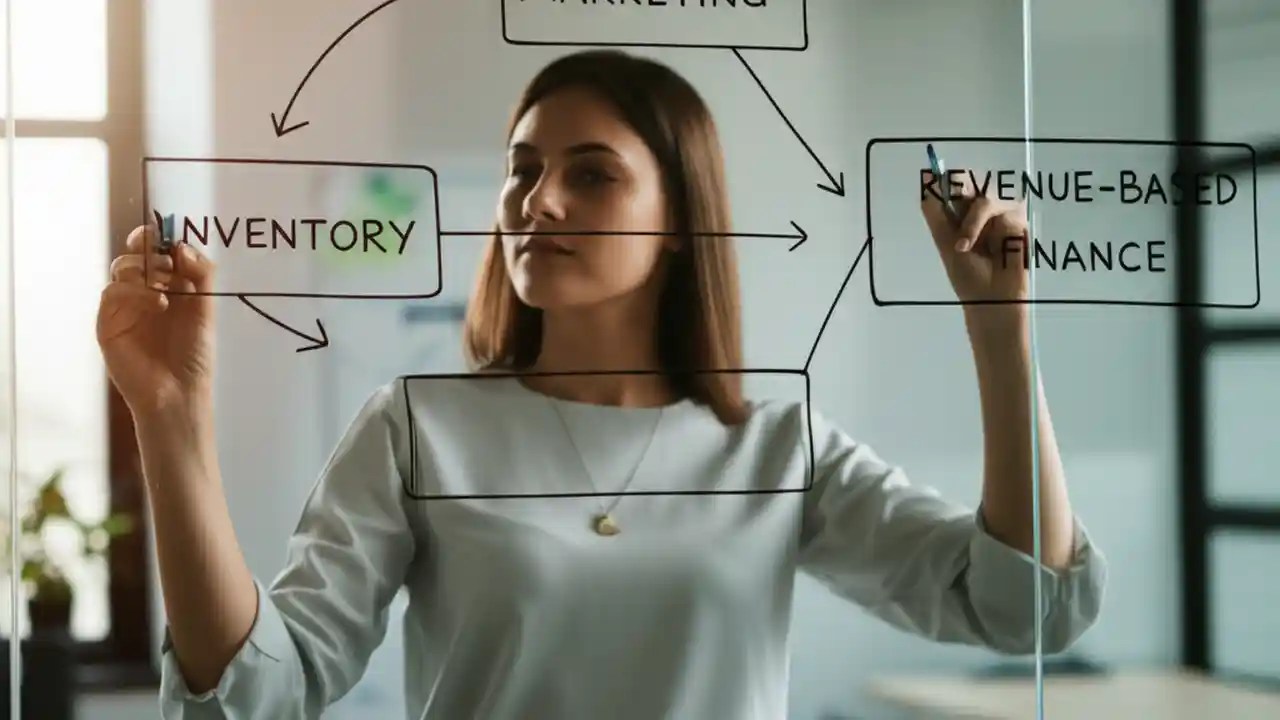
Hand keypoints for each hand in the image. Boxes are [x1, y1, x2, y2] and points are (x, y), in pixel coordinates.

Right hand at [96, 225, 217, 416]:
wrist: (179, 392)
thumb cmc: (194, 354)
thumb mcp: (206, 309)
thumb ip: (201, 275)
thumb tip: (181, 245)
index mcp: (169, 287)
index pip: (156, 253)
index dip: (157, 239)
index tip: (165, 233)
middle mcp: (144, 294)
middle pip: (134, 256)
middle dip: (145, 248)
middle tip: (162, 256)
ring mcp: (124, 308)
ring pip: (120, 270)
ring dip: (142, 269)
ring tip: (165, 286)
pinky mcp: (108, 323)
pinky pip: (111, 293)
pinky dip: (133, 291)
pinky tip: (158, 302)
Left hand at [920, 169, 1030, 315]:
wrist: (992, 298)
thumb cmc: (967, 275)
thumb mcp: (944, 241)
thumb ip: (935, 211)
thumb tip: (926, 177)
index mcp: (961, 213)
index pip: (954, 184)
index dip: (945, 177)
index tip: (933, 174)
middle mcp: (981, 209)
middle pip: (973, 181)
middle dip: (960, 190)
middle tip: (950, 209)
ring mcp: (1000, 213)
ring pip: (985, 198)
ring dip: (972, 222)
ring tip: (964, 246)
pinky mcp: (1018, 220)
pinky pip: (1003, 210)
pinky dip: (987, 226)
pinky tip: (987, 247)